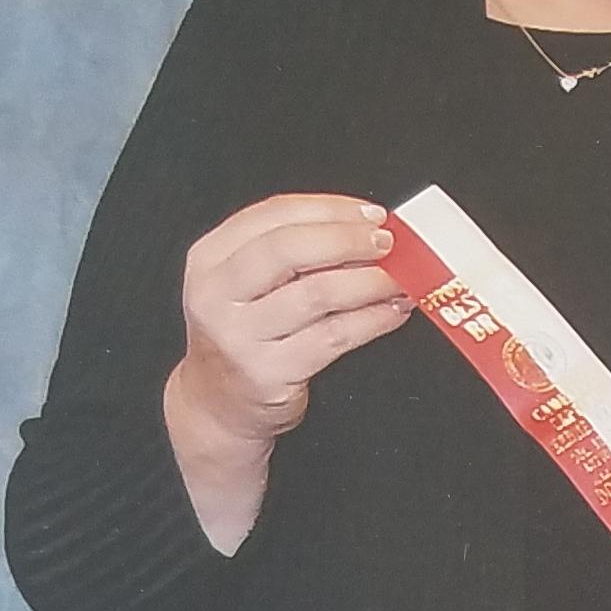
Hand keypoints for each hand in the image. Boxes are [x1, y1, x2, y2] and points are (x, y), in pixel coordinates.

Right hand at [170, 193, 411, 451]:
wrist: (218, 403)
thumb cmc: (244, 333)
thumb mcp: (246, 283)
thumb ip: (293, 251)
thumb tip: (365, 228)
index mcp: (210, 258)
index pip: (273, 214)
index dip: (330, 208)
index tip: (371, 214)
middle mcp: (216, 294)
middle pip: (287, 248)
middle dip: (347, 239)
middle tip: (387, 242)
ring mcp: (239, 335)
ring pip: (317, 293)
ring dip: (370, 280)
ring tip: (400, 278)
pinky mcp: (268, 372)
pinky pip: (334, 336)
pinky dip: (373, 319)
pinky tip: (393, 310)